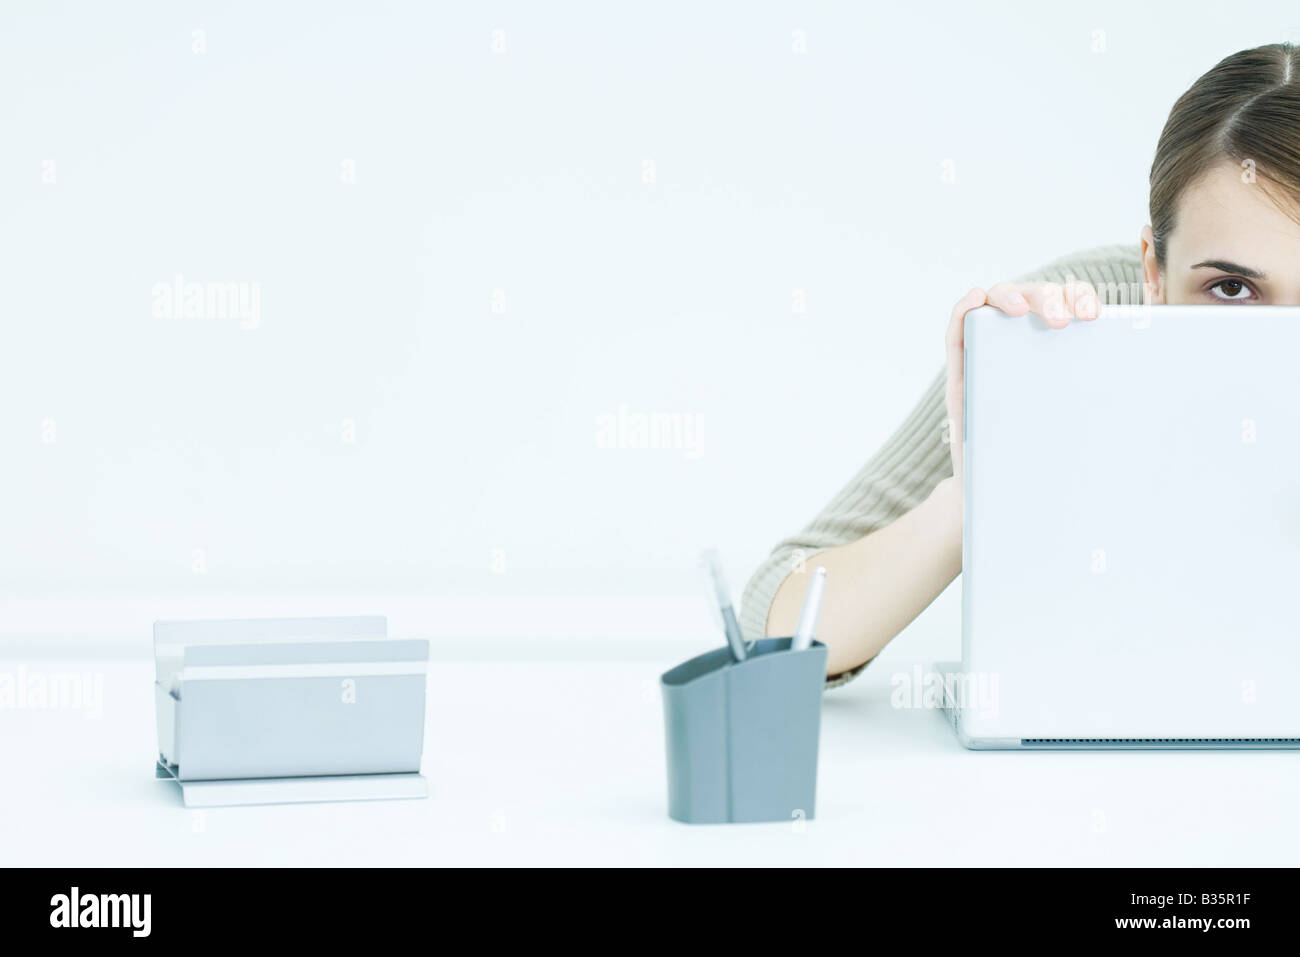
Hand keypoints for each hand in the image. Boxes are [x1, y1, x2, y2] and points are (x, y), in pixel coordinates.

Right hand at [943, 280, 1099, 483]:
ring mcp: (985, 354)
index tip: (1093, 316)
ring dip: (1009, 297)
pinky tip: (976, 300)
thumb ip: (1102, 411)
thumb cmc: (1040, 457)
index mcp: (1051, 351)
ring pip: (994, 304)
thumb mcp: (1076, 429)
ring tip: (1019, 311)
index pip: (1064, 305)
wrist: (996, 493)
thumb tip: (1159, 417)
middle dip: (1048, 298)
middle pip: (1031, 298)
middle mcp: (1017, 346)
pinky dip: (964, 309)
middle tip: (1062, 321)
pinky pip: (956, 330)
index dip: (1078, 297)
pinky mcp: (958, 372)